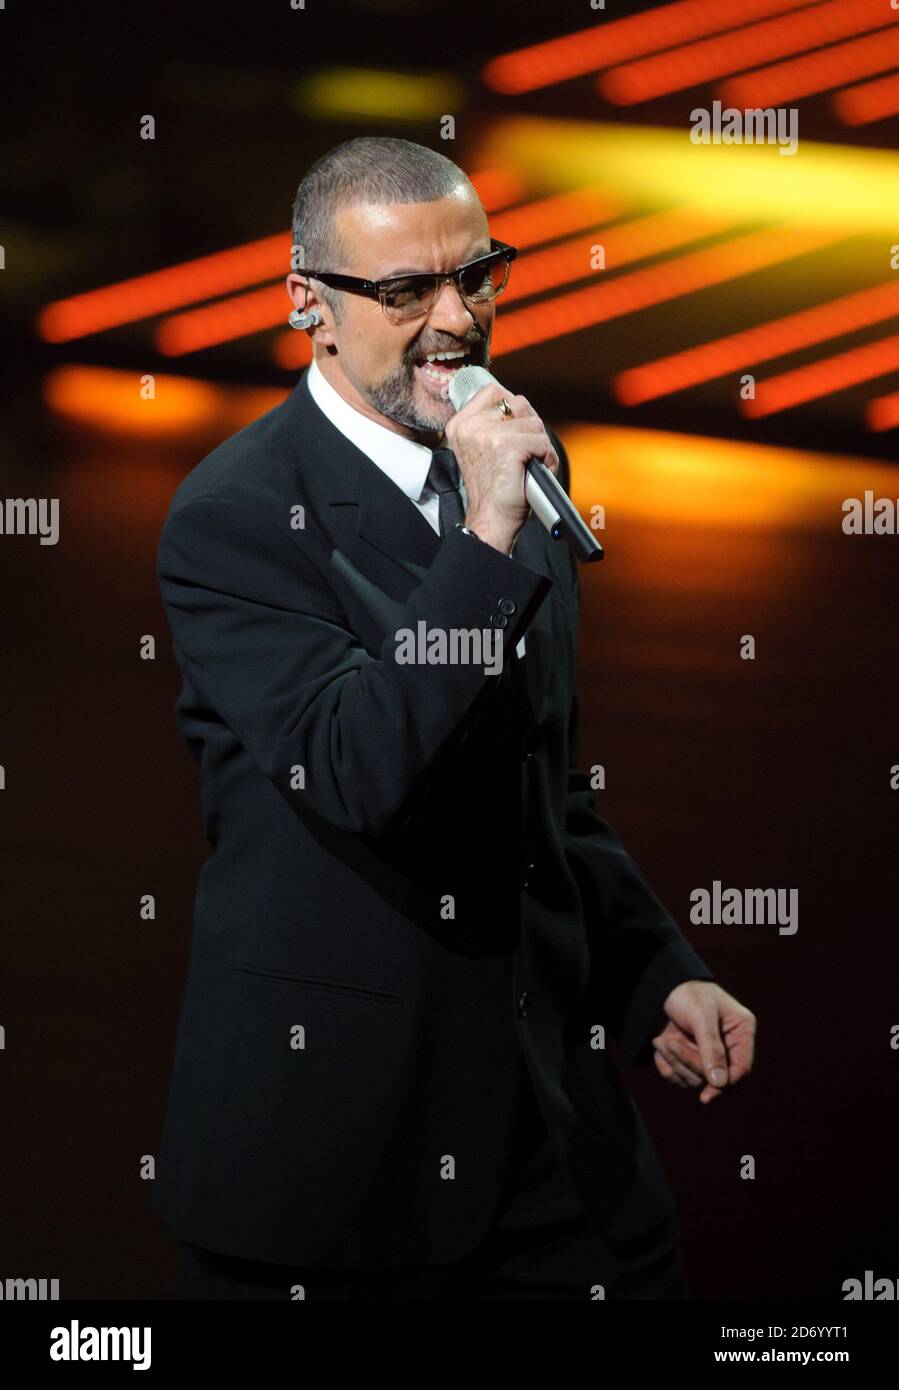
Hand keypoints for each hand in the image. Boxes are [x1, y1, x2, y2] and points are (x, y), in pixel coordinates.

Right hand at [444, 384, 558, 544]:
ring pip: (534, 423)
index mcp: (460, 425)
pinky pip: (541, 440)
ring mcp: (487, 435)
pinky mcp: (507, 446)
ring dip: (540, 446)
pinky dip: (546, 458)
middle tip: (524, 454)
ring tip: (529, 465)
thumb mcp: (481, 448)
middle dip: (529, 429)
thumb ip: (491, 423)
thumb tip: (517, 404)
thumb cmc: (492, 489)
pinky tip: (534, 471)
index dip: (513, 408)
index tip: (514, 432)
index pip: (493, 391)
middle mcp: (470, 427)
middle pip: (519, 404)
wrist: (491, 518)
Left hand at [652, 980, 755, 1103]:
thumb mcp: (702, 1015)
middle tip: (668, 1043)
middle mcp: (728, 1047)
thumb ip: (712, 1048)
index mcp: (741, 1032)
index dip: (725, 1083)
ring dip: (675, 1062)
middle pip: (714, 1077)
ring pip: (695, 1080)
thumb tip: (720, 1083)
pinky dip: (667, 1064)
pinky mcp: (689, 1059)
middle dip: (688, 1062)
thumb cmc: (689, 993)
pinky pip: (679, 1077)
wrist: (663, 985)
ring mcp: (707, 1055)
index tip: (706, 1096)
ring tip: (661, 1040)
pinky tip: (660, 1044)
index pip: (741, 1068)